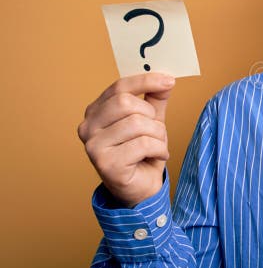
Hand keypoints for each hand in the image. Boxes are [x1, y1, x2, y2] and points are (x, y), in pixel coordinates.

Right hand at [78, 73, 175, 207]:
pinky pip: (143, 144)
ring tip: (157, 146)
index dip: (146, 81)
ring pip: (137, 123)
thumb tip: (166, 79)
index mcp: (96, 112)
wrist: (141, 187)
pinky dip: (159, 149)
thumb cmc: (143, 152)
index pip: (119, 87)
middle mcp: (88, 127)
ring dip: (158, 135)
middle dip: (151, 116)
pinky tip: (157, 157)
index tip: (169, 81)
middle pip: (126, 103)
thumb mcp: (151, 120)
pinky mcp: (105, 164)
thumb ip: (155, 99)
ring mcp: (93, 147)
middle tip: (157, 131)